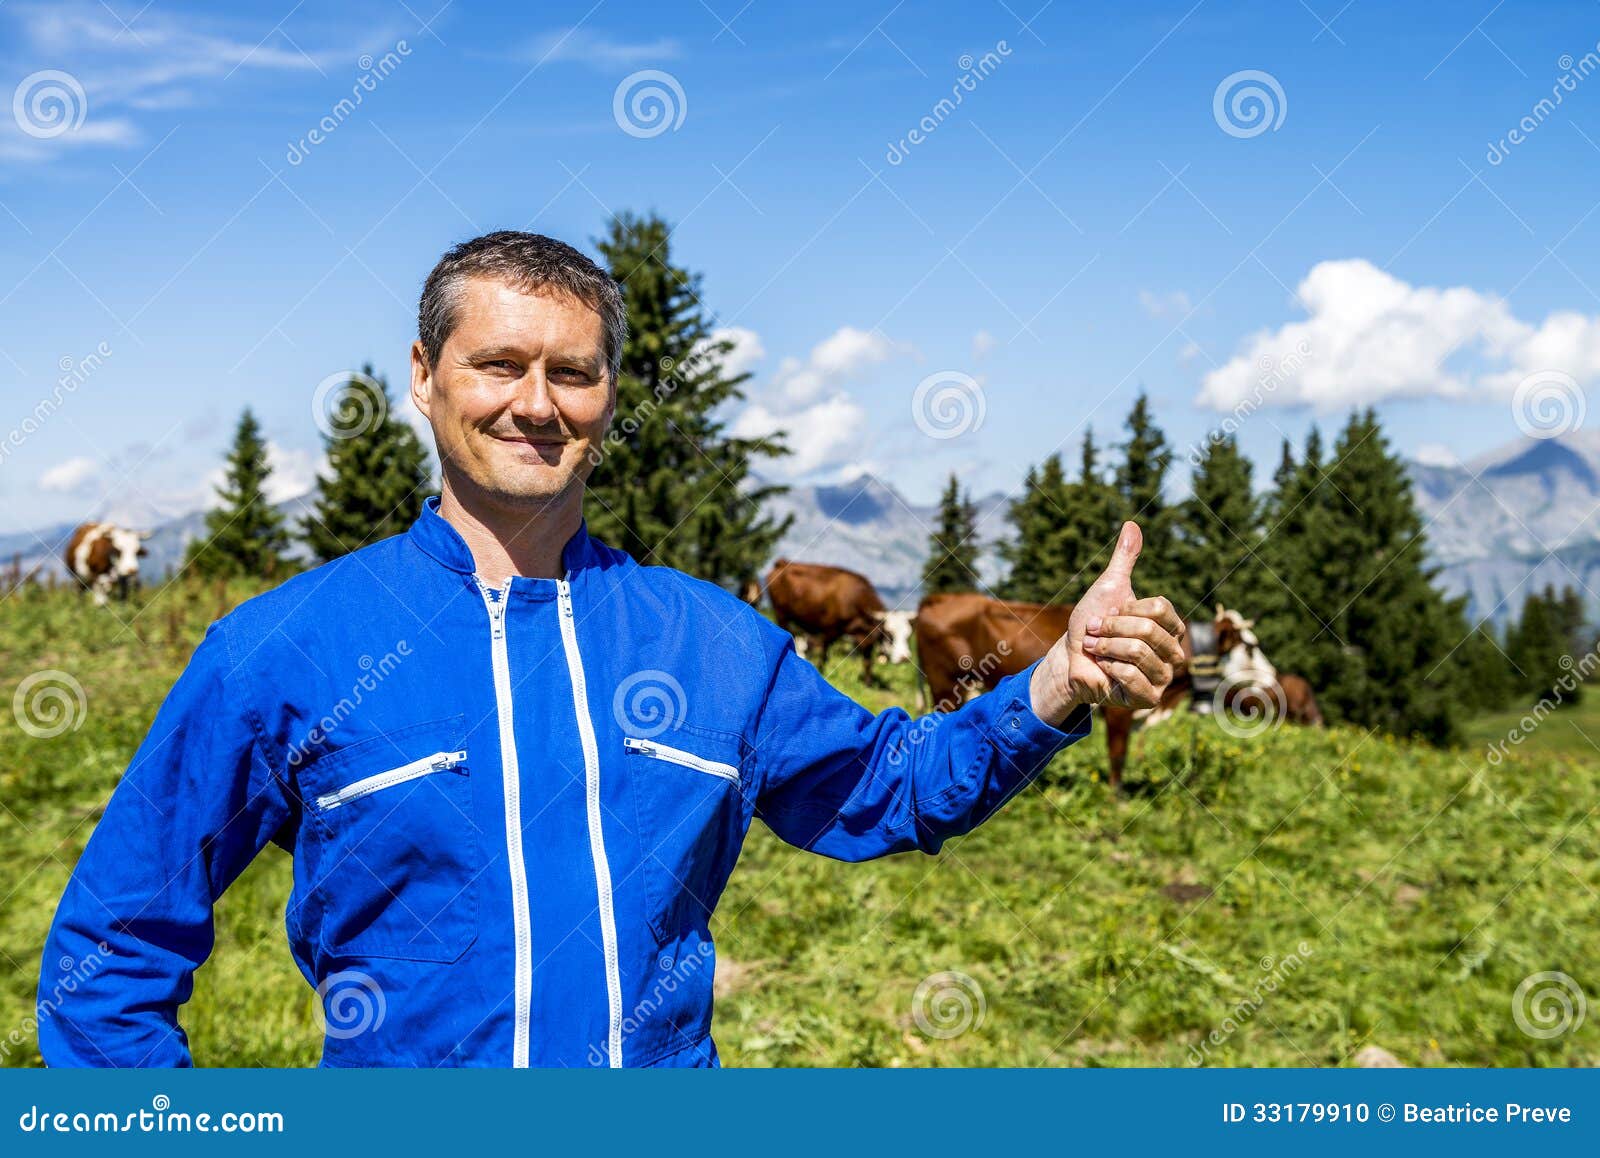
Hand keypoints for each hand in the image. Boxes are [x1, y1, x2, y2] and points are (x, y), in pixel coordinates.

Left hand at [1029, 521, 1186, 724]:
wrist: (1070, 657)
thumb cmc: (1092, 623)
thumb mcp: (1108, 586)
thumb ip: (1125, 558)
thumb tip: (1132, 524)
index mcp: (1170, 626)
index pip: (1159, 608)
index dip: (1126, 608)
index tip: (1108, 613)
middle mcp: (1174, 652)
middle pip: (1148, 631)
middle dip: (1111, 629)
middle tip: (1095, 633)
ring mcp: (1163, 677)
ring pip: (1139, 652)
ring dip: (1106, 648)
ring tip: (1096, 651)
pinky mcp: (1148, 699)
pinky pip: (1133, 677)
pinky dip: (1110, 669)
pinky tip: (1104, 669)